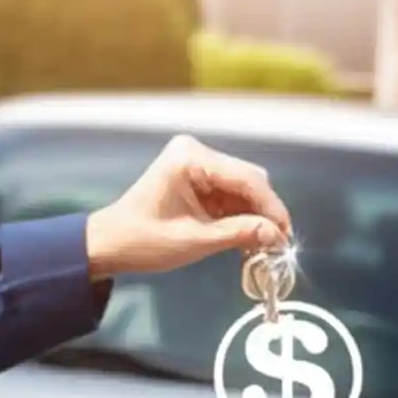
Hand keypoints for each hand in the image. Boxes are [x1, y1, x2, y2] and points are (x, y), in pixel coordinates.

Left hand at [85, 134, 291, 279]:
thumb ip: (238, 233)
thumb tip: (277, 236)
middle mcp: (195, 152)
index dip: (270, 207)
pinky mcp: (197, 177)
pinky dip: (240, 215)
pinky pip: (229, 194)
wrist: (110, 243)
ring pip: (242, 188)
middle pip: (247, 179)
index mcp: (190, 159)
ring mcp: (196, 163)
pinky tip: (247, 236)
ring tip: (264, 244)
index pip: (245, 178)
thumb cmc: (143, 241)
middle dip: (264, 211)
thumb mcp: (195, 241)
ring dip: (254, 215)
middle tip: (278, 242)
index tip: (286, 233)